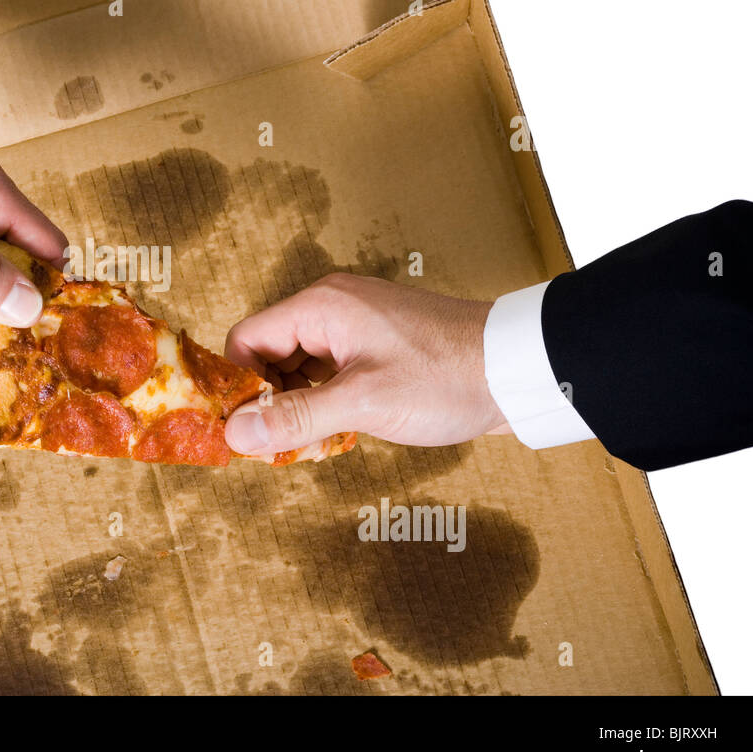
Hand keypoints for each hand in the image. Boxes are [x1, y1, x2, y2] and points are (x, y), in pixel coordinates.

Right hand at [222, 273, 511, 455]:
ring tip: (317, 442)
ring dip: (300, 406)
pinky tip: (343, 430)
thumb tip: (234, 433)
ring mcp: (355, 324)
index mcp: (320, 307)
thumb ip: (295, 418)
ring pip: (298, 366)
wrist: (518, 369)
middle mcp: (331, 307)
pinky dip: (326, 401)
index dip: (239, 387)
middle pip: (269, 353)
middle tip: (285, 444)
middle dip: (270, 400)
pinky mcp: (375, 343)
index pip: (245, 340)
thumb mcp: (363, 404)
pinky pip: (328, 370)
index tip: (249, 430)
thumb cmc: (445, 378)